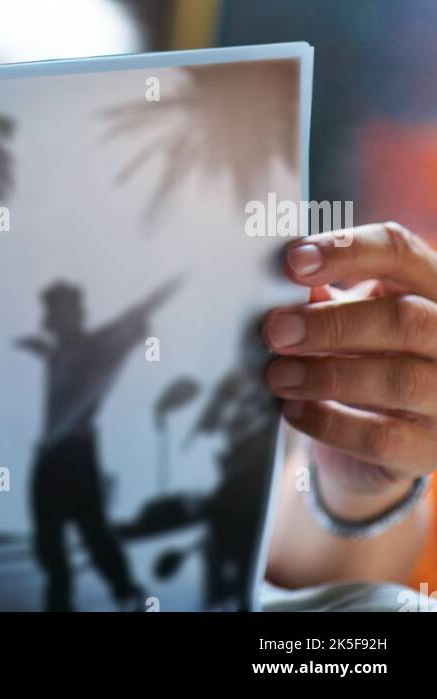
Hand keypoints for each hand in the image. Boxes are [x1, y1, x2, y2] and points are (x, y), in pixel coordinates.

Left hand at [262, 222, 436, 512]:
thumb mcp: (349, 313)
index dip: (346, 251)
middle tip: (275, 330)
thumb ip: (322, 295)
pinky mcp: (430, 448)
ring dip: (325, 374)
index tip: (293, 261)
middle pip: (404, 318)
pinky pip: (381, 436)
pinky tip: (294, 410)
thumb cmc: (365, 352)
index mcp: (430, 285)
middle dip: (331, 323)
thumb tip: (278, 283)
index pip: (399, 251)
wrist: (386, 433)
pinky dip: (329, 421)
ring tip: (278, 373)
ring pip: (397, 380)